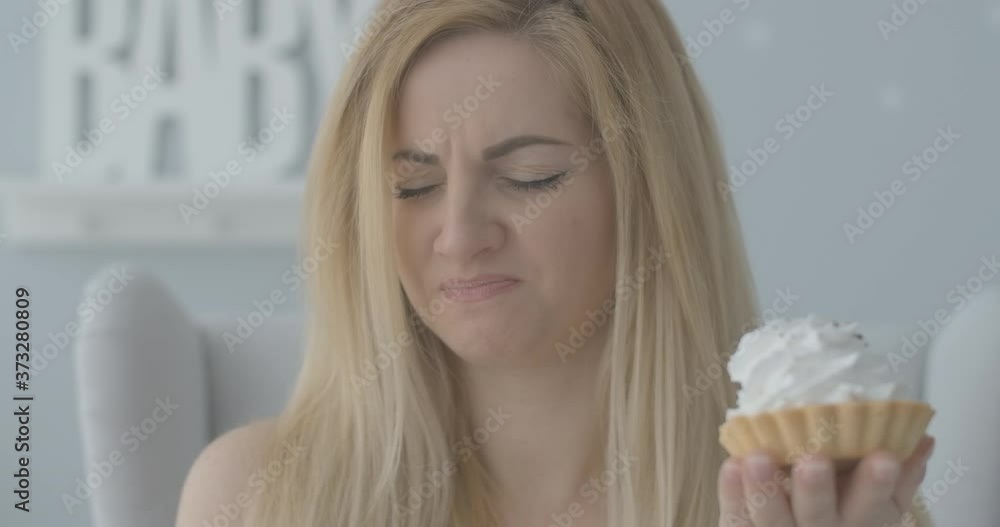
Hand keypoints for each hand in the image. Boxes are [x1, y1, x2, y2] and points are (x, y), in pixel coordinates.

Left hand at [717, 435, 934, 526]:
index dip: (877, 486)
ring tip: (757, 459)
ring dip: (765, 490)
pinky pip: (736, 516)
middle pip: (820, 519)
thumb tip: (923, 438)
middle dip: (817, 493)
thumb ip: (902, 475)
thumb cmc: (842, 512)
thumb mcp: (879, 504)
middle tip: (813, 462)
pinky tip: (731, 465)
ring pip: (773, 521)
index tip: (884, 457)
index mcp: (860, 524)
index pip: (874, 509)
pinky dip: (732, 492)